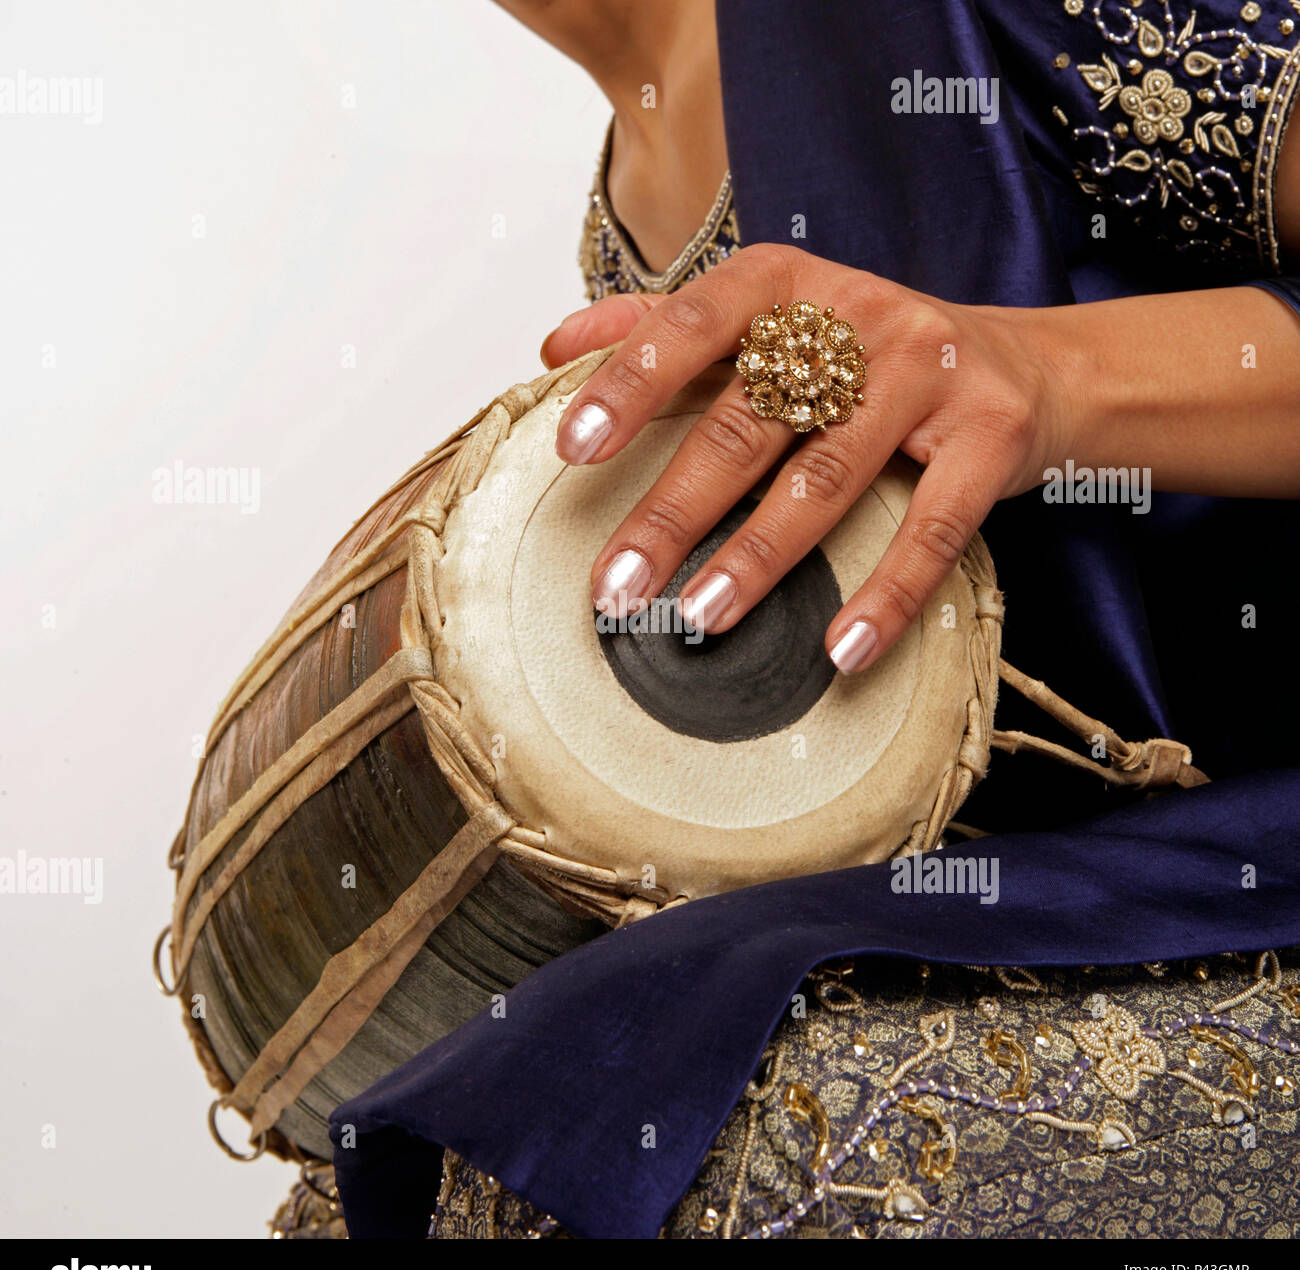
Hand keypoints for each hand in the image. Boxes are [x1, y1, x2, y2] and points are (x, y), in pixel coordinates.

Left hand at [541, 243, 1074, 671]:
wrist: (1023, 364)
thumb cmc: (870, 353)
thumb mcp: (771, 321)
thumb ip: (665, 328)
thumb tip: (556, 347)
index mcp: (787, 284)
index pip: (693, 324)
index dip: (630, 385)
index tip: (571, 450)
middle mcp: (858, 317)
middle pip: (748, 423)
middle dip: (674, 512)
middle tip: (616, 586)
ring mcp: (927, 374)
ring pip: (827, 476)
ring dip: (758, 557)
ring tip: (701, 618)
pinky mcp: (989, 436)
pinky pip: (933, 527)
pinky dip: (886, 594)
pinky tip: (842, 648)